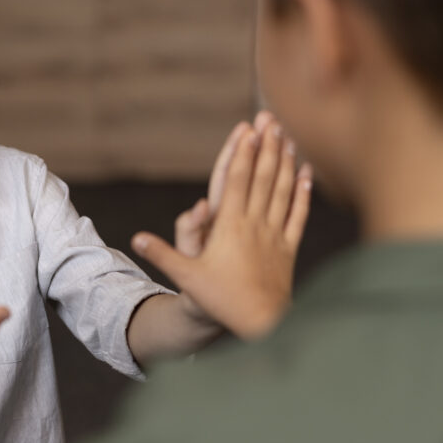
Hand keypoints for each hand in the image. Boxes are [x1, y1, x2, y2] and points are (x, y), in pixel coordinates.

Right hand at [134, 117, 311, 338]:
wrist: (261, 324)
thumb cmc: (222, 300)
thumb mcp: (187, 277)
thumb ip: (162, 254)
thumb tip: (135, 239)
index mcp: (230, 226)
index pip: (236, 181)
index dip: (242, 153)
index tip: (248, 128)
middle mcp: (256, 224)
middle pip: (262, 177)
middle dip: (266, 146)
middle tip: (270, 119)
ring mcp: (275, 234)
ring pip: (282, 191)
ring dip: (285, 162)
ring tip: (287, 138)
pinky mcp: (289, 248)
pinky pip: (298, 214)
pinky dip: (303, 192)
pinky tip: (307, 174)